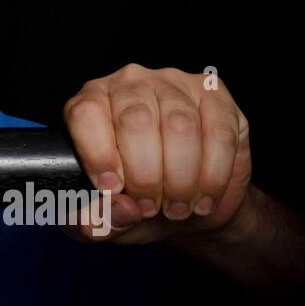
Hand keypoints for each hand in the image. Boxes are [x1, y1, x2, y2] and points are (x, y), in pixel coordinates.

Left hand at [61, 63, 251, 243]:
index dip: (98, 155)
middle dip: (145, 176)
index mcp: (90, 104)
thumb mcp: (110, 220)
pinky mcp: (214, 94)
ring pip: (180, 126)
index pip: (86, 113)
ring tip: (177, 208)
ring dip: (181, 178)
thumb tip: (118, 210)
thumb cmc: (140, 202)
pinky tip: (204, 196)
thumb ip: (100, 222)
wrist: (192, 205)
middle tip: (150, 207)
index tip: (112, 190)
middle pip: (135, 120)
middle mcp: (129, 84)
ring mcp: (174, 84)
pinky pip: (219, 132)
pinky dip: (213, 174)